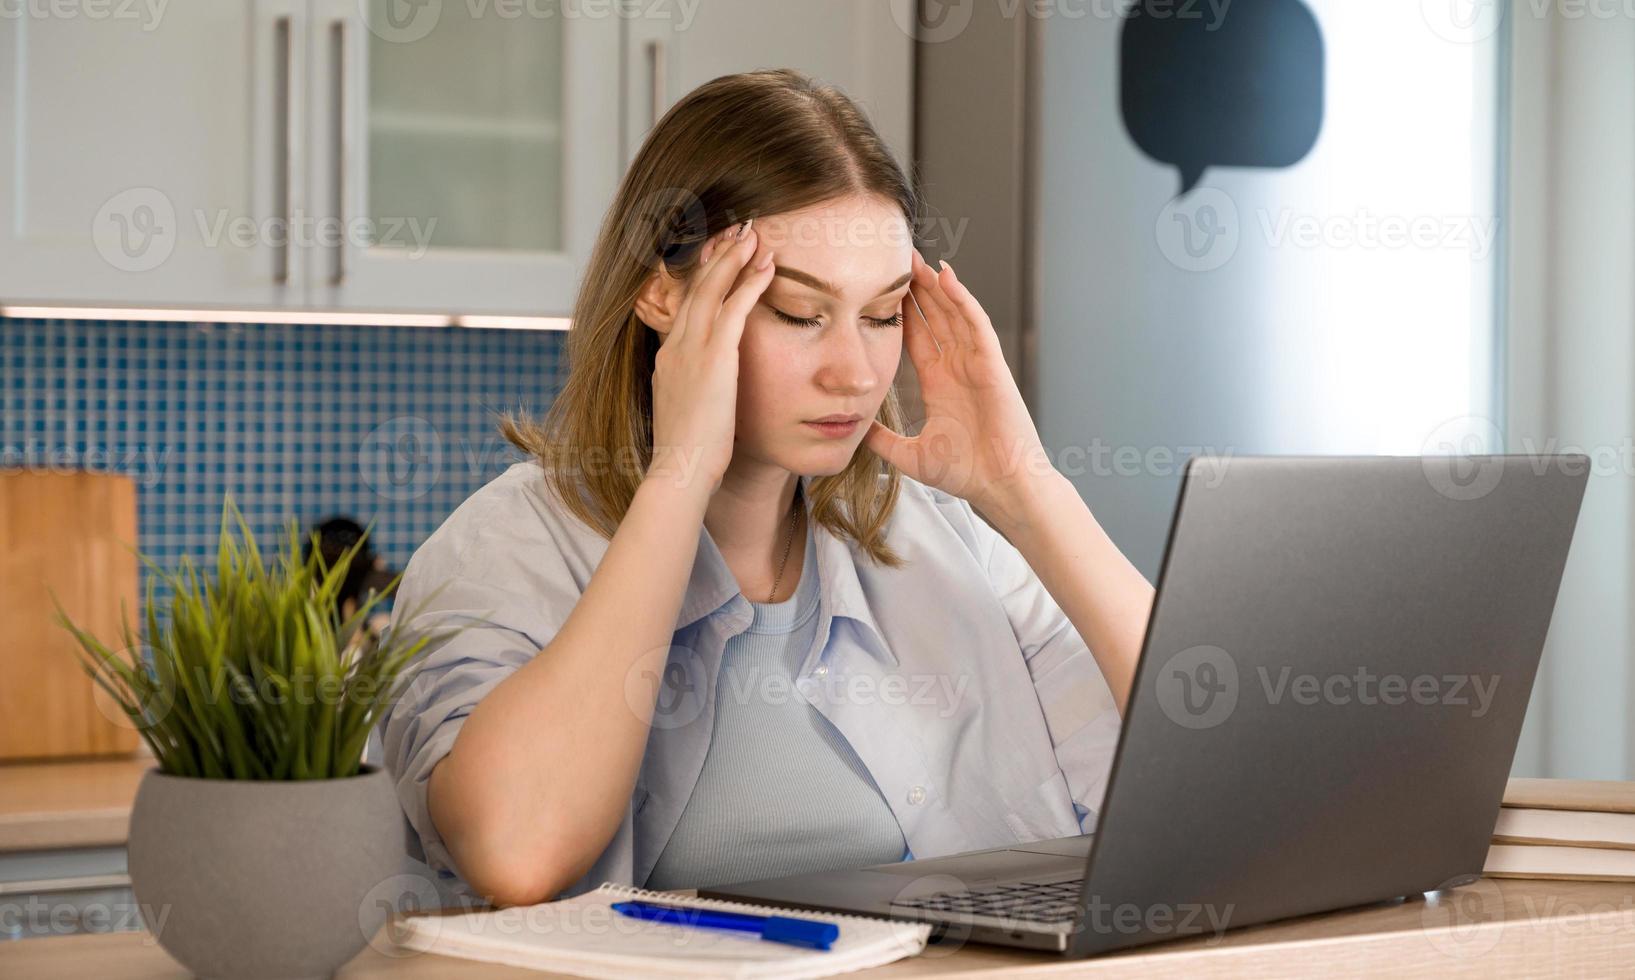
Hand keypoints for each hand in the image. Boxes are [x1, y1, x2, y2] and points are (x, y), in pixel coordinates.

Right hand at [646, 220, 776, 496]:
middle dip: (716, 255)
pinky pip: (734, 309)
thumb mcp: (687, 411)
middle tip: (736, 229)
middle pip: (695, 286)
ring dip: (733, 257)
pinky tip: (767, 265)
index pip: (686, 304)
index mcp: (668, 358)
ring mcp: (691, 350)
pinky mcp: (713, 359)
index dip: (702, 276)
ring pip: (712, 289)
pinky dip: (750, 283)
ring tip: (753, 233)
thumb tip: (707, 387)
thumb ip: (695, 389)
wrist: (680, 471)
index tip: (717, 255)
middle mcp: (676, 346)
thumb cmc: (690, 453)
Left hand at [863, 250, 1054, 518]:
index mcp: (939, 384)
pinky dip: (962, 298)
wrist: (1001, 485)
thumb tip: (853, 430)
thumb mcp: (910, 455)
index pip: (916, 337)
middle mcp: (957, 367)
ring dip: (937, 285)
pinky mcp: (992, 364)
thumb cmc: (966, 473)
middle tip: (896, 258)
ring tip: (917, 259)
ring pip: (953, 313)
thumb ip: (882, 440)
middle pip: (934, 317)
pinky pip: (975, 324)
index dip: (900, 313)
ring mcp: (976, 363)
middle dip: (917, 288)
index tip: (879, 289)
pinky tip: (947, 276)